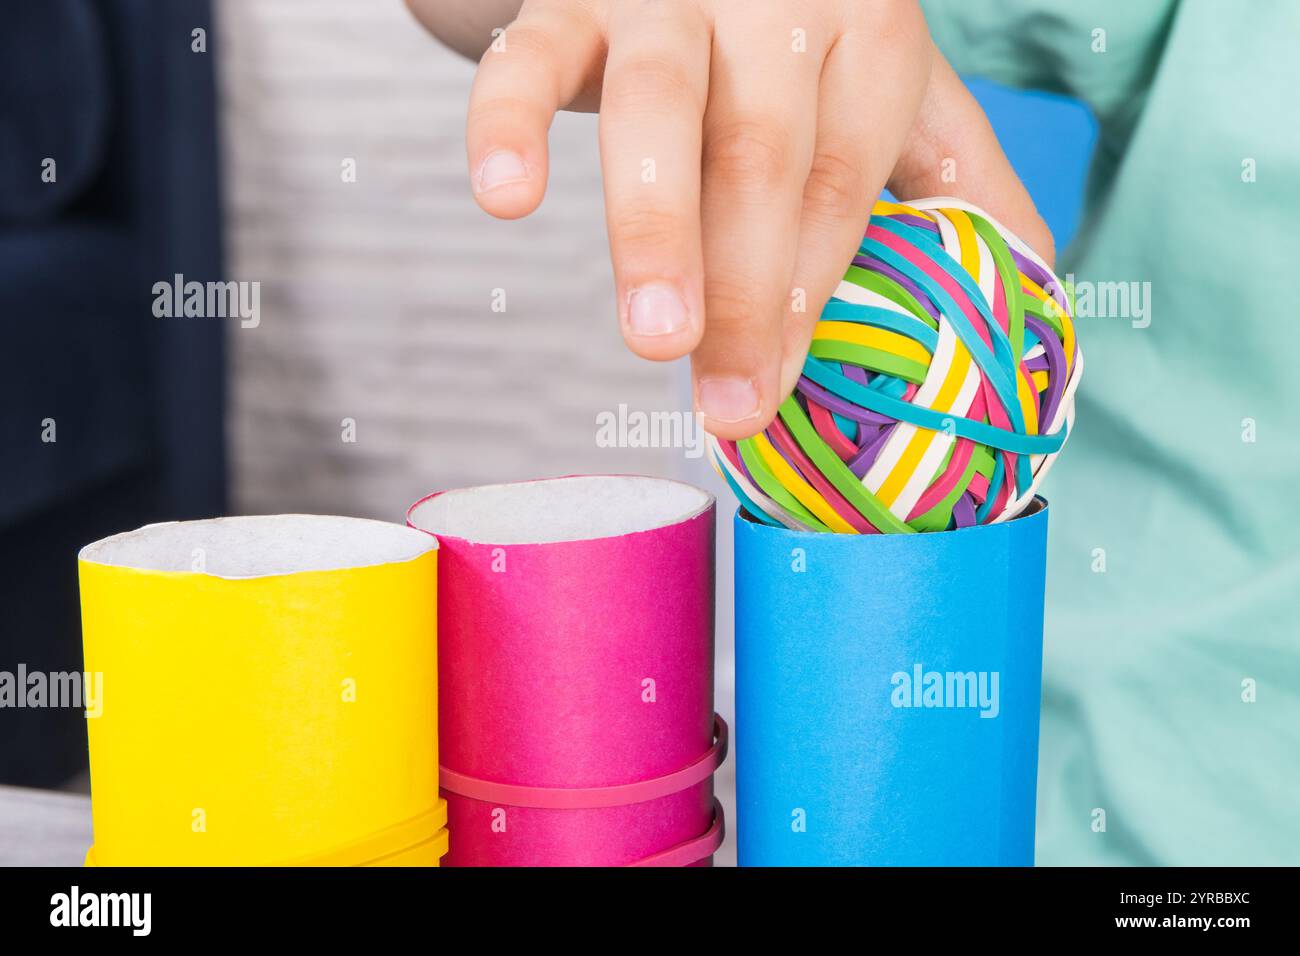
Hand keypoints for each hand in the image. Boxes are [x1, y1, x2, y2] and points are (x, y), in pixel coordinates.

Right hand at [408, 0, 1051, 438]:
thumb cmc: (791, 39)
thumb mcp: (887, 83)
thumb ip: (953, 168)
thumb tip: (1035, 282)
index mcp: (868, 29)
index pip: (846, 175)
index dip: (816, 287)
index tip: (780, 395)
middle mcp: (775, 1)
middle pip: (763, 154)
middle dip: (750, 288)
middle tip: (728, 405)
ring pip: (658, 109)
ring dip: (654, 228)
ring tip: (655, 337)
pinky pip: (528, 57)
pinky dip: (509, 123)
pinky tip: (506, 197)